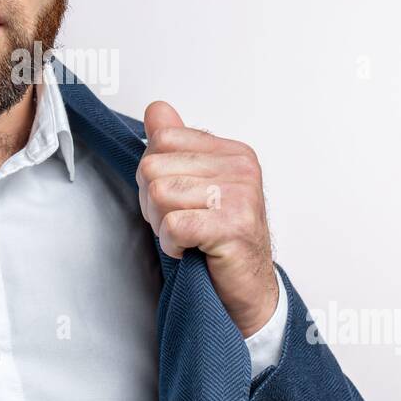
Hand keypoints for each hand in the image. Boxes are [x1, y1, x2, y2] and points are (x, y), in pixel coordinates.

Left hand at [136, 100, 277, 337]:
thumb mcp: (195, 185)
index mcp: (232, 152)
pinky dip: (172, 245)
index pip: (163, 138)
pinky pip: (174, 225)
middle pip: (154, 166)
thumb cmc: (220, 241)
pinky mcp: (233, 226)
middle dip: (153, 203)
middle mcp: (241, 168)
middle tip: (179, 224)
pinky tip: (191, 250)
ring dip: (163, 226)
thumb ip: (176, 145)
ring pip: (159, 194)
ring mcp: (240, 195)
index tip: (174, 199)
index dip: (153, 174)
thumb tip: (156, 109)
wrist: (248, 292)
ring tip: (188, 237)